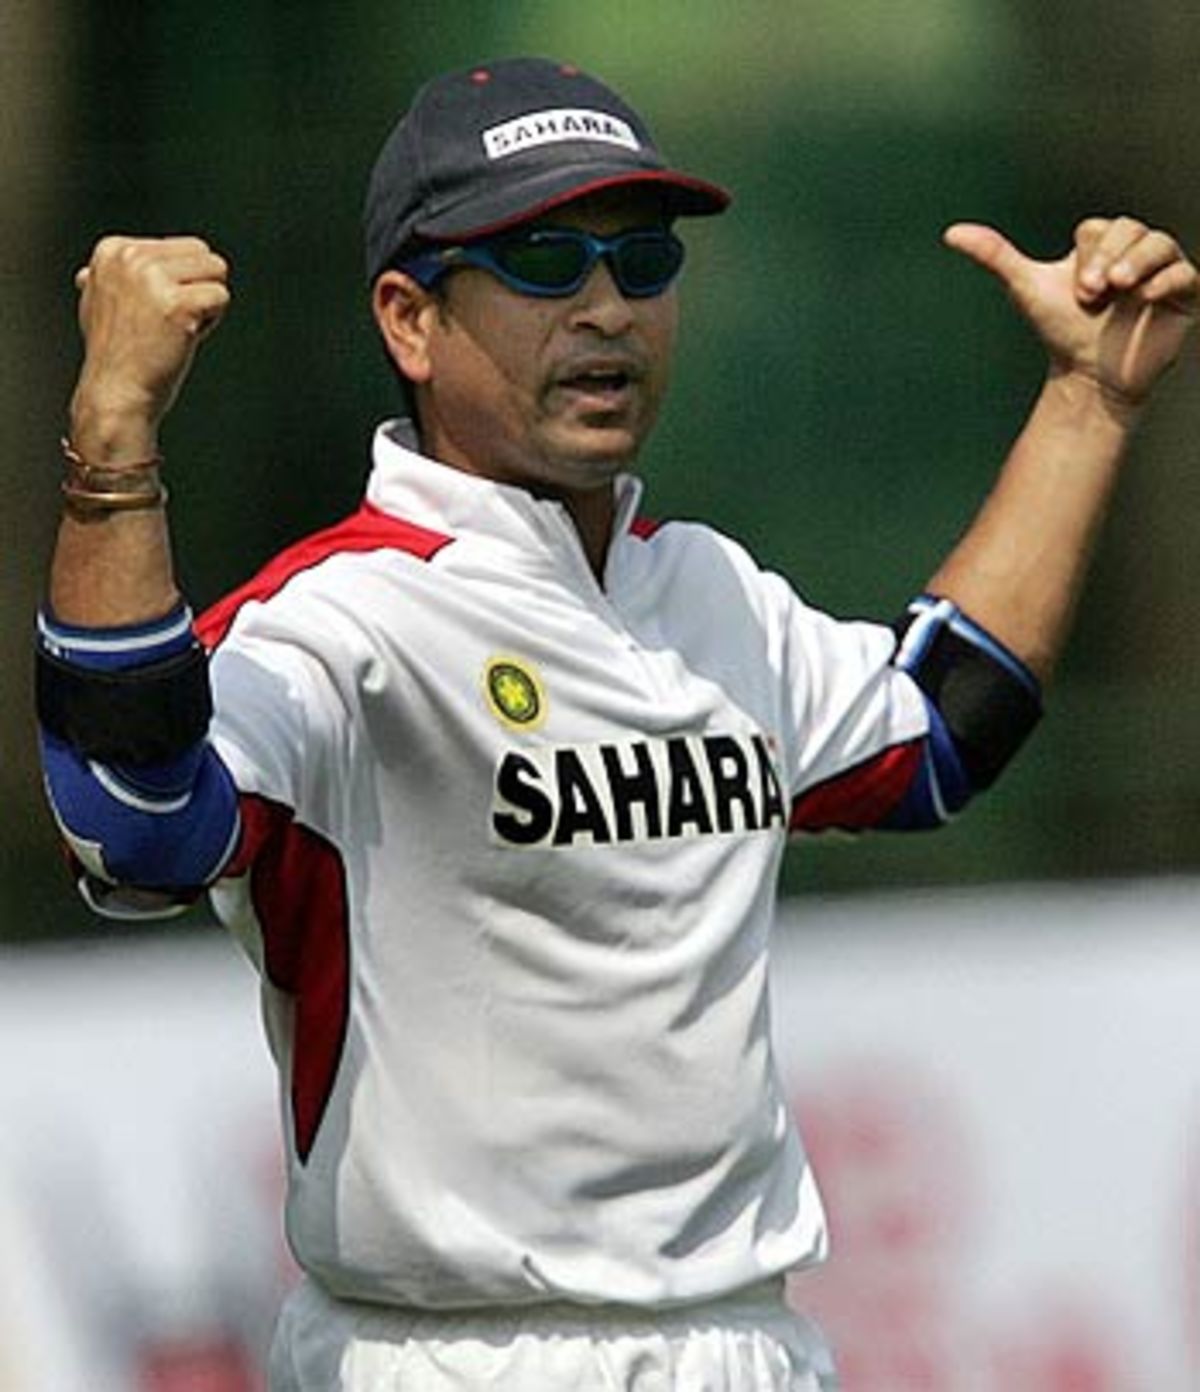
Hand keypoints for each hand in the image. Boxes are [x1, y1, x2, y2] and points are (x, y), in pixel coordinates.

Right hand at [70, 235, 229, 459]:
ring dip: (206, 304)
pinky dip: (211, 322)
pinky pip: (221, 297)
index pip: (183, 246)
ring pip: (217, 272)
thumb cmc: (116, 354)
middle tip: (170, 321)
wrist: (116, 392)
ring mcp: (153, 279)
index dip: (179, 283)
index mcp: (113, 249)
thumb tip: (92, 272)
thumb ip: (114, 278)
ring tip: (176, 328)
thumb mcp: (100, 301)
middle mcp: (131, 258)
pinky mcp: (177, 304)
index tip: (151, 311)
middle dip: (198, 288)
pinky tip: (185, 338)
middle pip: (204, 254)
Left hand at [943, 216, 1196, 410]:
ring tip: (1122, 289)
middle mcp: (1131, 254)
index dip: (1088, 255)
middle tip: (1095, 293)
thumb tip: (951, 233)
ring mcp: (1157, 273)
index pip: (1099, 228)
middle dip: (1110, 258)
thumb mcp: (1025, 289)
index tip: (1078, 293)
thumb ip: (994, 256)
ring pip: (1160, 244)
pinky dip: (1167, 280)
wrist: (1089, 378)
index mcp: (1098, 247)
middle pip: (1130, 229)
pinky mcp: (1180, 296)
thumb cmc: (1061, 333)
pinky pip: (1186, 273)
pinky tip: (1147, 297)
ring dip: (1139, 262)